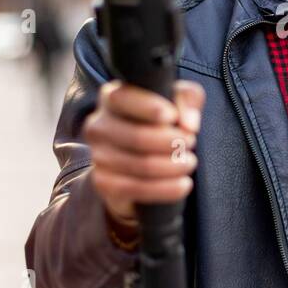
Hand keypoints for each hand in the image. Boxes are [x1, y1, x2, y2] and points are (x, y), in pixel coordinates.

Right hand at [81, 79, 204, 231]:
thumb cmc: (160, 121)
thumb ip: (187, 99)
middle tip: (190, 143)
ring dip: (172, 166)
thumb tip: (188, 124)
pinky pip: (135, 189)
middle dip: (170, 142)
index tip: (172, 116)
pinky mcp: (103, 183)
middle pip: (136, 136)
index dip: (149, 107)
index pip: (123, 98)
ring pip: (140, 165)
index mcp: (112, 98)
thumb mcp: (178, 102)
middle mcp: (98, 125)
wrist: (141, 161)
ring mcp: (98, 156)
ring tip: (189, 162)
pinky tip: (182, 185)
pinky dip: (165, 189)